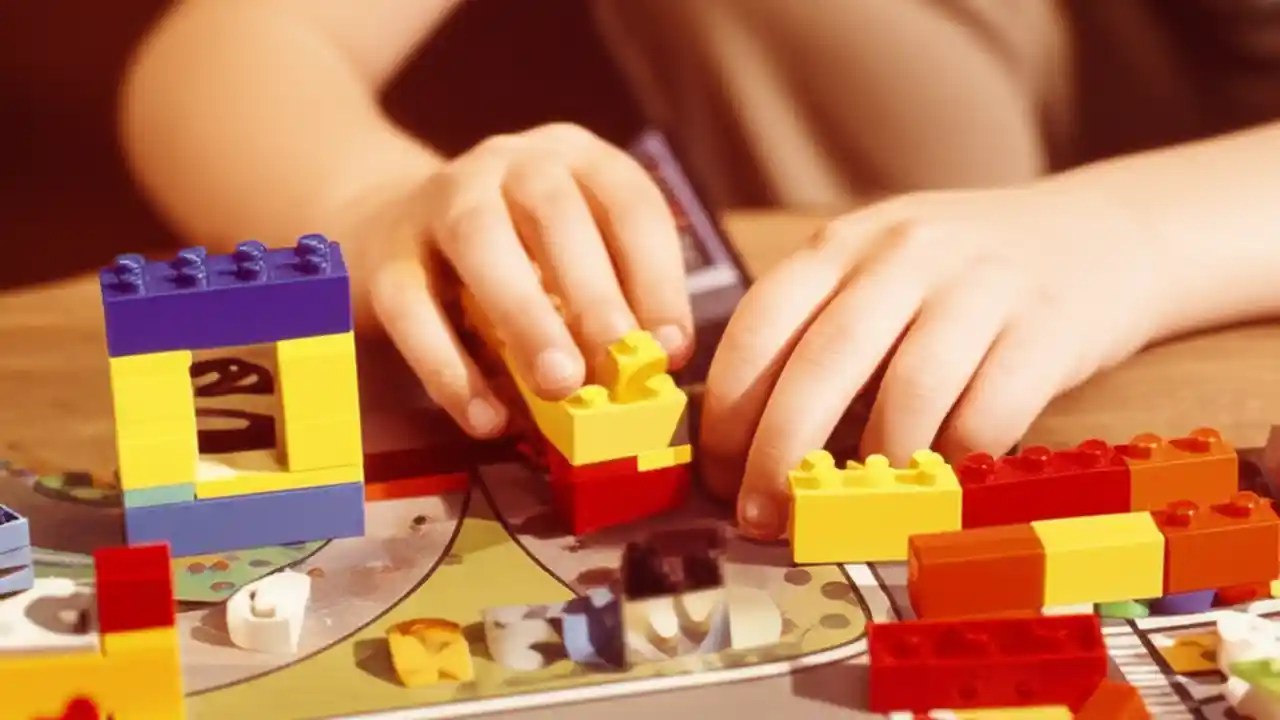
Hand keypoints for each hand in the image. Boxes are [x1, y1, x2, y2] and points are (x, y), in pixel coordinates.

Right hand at [358, 123, 693, 437]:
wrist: (388, 226)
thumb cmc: (513, 254)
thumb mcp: (570, 261)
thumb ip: (610, 303)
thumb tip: (651, 370)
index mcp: (574, 158)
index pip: (629, 203)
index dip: (657, 277)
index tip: (671, 348)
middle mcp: (508, 162)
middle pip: (555, 213)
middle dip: (593, 292)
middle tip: (619, 365)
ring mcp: (439, 199)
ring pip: (481, 241)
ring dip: (526, 316)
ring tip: (561, 384)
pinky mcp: (384, 256)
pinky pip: (413, 309)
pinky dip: (450, 368)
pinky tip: (487, 418)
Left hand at [700, 186, 1165, 539]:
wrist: (1101, 235)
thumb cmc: (962, 277)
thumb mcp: (878, 273)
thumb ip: (818, 332)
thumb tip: (747, 442)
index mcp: (844, 242)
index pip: (762, 322)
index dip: (730, 406)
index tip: (716, 471)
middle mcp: (905, 253)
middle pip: (825, 361)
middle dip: (780, 451)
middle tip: (762, 514)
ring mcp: (980, 285)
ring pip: (908, 391)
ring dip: (870, 466)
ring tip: (850, 511)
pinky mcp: (1048, 327)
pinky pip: (989, 413)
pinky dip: (953, 461)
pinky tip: (934, 483)